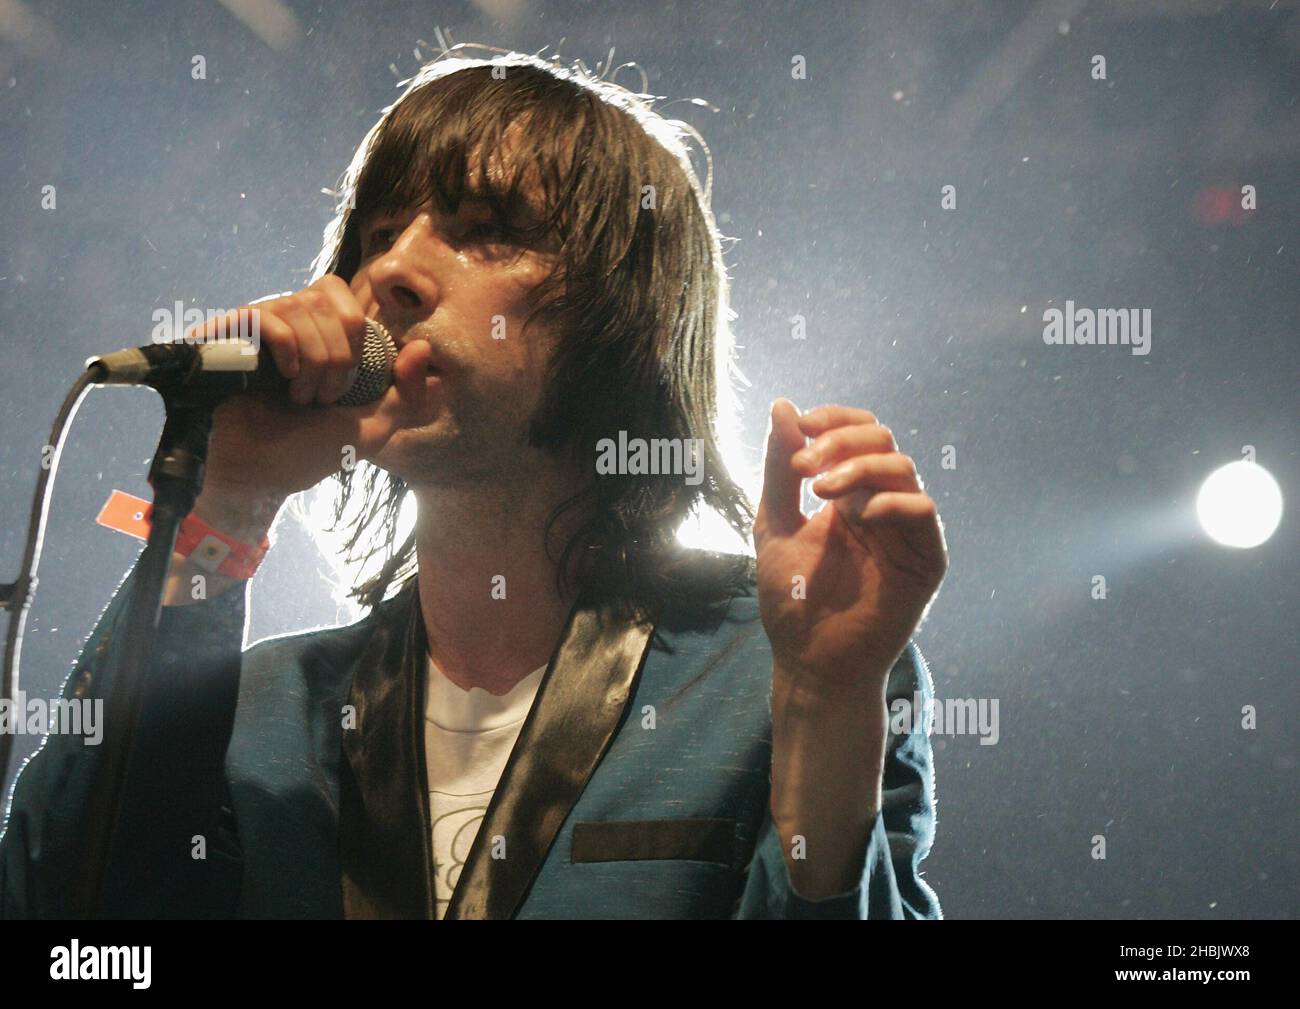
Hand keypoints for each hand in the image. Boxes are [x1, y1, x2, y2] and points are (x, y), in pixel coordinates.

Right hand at [189, 275, 440, 524]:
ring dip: (313, 362)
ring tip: (299, 398)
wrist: (249, 474)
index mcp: (325, 343)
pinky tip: (281, 377)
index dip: (361, 344)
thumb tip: (423, 347)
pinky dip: (286, 349)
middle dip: (340, 357)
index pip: (354, 309)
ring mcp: (263, 326)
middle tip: (324, 398)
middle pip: (336, 304)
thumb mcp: (370, 429)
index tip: (350, 388)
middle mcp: (294, 326)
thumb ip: (405, 394)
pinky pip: (271, 316)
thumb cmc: (303, 453)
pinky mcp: (233, 331)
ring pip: (306, 307)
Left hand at [754, 400, 947, 694]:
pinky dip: (889, 501)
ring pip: (903, 467)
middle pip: (883, 439)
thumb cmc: (790, 598)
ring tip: (822, 491)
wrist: (809, 660)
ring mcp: (905, 530)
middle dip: (841, 441)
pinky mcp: (925, 558)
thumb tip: (782, 405)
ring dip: (859, 467)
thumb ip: (778, 468)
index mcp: (849, 493)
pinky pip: (922, 509)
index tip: (801, 427)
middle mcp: (881, 504)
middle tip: (805, 467)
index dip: (834, 419)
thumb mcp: (775, 522)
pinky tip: (856, 517)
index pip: (858, 432)